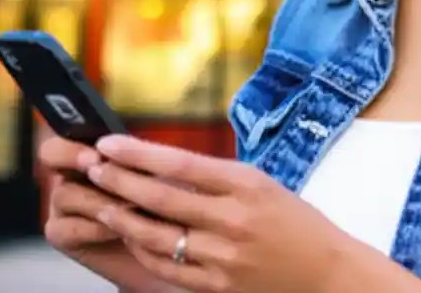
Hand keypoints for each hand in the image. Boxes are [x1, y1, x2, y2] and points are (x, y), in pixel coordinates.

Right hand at [39, 135, 172, 291]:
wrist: (168, 255)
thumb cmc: (167, 211)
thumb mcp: (160, 180)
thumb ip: (140, 162)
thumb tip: (128, 147)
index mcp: (94, 153)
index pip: (69, 132)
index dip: (77, 138)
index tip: (101, 151)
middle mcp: (73, 175)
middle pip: (51, 154)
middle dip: (71, 155)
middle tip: (96, 164)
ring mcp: (64, 206)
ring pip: (64, 193)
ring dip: (99, 199)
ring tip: (130, 207)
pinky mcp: (63, 235)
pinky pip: (66, 227)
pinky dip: (94, 227)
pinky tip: (119, 230)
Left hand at [86, 135, 356, 292]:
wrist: (327, 274)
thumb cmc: (295, 223)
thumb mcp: (261, 185)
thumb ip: (214, 177)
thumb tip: (158, 165)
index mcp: (246, 184)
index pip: (179, 162)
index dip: (137, 152)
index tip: (108, 142)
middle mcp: (233, 219)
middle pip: (159, 198)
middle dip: (118, 180)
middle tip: (93, 167)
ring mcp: (223, 256)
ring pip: (155, 236)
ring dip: (121, 218)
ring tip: (103, 203)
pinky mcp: (217, 286)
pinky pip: (165, 267)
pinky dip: (142, 249)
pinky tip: (130, 237)